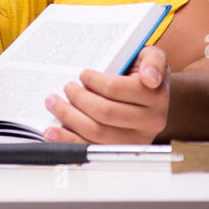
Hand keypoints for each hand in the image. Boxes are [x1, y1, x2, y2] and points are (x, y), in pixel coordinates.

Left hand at [42, 46, 170, 143]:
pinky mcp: (119, 150)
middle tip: (67, 87)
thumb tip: (150, 77)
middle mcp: (149, 122)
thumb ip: (153, 61)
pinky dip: (68, 140)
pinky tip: (53, 131)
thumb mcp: (152, 58)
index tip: (83, 75)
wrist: (152, 98)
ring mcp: (135, 139)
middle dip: (77, 97)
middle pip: (104, 112)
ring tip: (54, 103)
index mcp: (155, 98)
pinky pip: (91, 149)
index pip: (115, 89)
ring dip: (68, 117)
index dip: (93, 80)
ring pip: (96, 132)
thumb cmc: (144, 76)